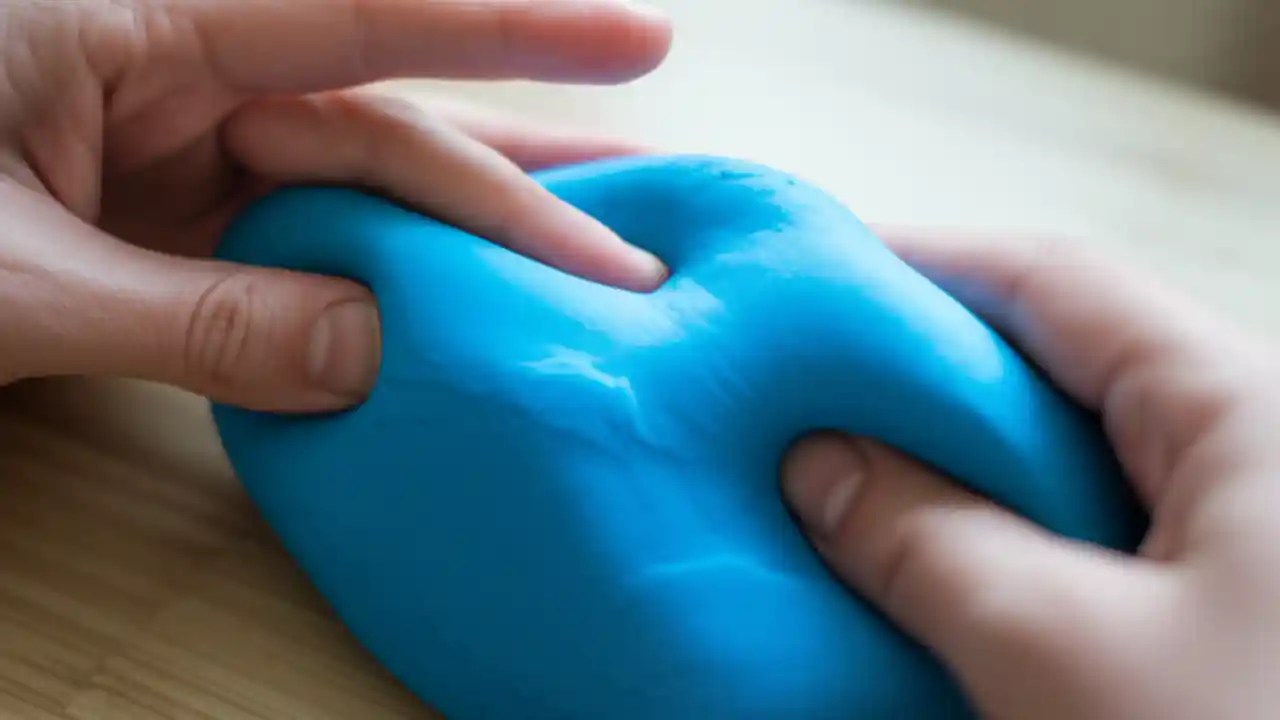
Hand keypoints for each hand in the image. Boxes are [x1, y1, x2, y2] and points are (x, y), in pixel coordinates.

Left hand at [0, 0, 670, 410]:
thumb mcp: (3, 284)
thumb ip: (196, 315)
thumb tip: (377, 354)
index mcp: (129, 25)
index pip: (364, 15)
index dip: (515, 27)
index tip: (642, 36)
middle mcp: (170, 73)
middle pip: (382, 130)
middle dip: (513, 198)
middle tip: (636, 257)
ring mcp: (169, 147)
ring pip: (354, 189)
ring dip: (468, 237)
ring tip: (593, 263)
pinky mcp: (156, 211)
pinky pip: (295, 241)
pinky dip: (372, 282)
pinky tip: (450, 309)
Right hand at [782, 233, 1279, 718]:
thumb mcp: (1068, 656)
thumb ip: (929, 542)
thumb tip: (819, 466)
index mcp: (1251, 409)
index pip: (1057, 283)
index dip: (926, 264)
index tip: (812, 275)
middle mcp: (1252, 449)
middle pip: (1059, 364)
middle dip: (924, 371)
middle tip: (805, 389)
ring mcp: (1238, 533)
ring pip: (1067, 461)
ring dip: (954, 468)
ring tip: (844, 478)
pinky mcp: (1219, 608)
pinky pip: (1088, 540)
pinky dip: (999, 542)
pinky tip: (929, 573)